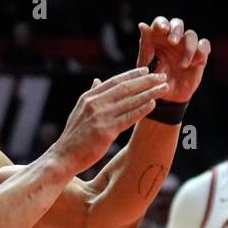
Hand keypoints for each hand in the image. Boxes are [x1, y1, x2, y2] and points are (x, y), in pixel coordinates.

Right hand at [53, 69, 169, 175]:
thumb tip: (97, 80)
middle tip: (162, 76)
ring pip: (130, 101)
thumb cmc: (74, 135)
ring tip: (164, 88)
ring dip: (149, 93)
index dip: (132, 74)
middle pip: (125, 88)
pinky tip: (153, 104)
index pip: (115, 81)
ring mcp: (100, 117)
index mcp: (89, 98)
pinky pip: (128, 117)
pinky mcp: (105, 131)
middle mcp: (94, 104)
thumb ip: (91, 95)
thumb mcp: (79, 110)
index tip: (147, 70)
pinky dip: (142, 109)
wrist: (63, 157)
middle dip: (146, 81)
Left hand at [136, 17, 210, 103]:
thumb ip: (145, 46)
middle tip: (172, 41)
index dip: (162, 23)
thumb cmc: (153, 80)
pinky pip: (204, 45)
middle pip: (178, 23)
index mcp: (158, 39)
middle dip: (176, 30)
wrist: (167, 98)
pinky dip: (201, 51)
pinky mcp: (199, 56)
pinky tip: (194, 63)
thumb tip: (142, 25)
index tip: (161, 30)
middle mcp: (173, 40)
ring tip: (182, 64)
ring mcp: (187, 47)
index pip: (161, 22)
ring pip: (191, 35)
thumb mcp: (145, 65)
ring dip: (188, 47)